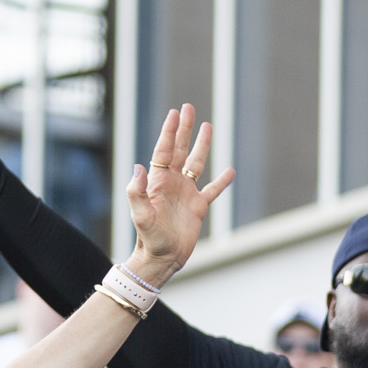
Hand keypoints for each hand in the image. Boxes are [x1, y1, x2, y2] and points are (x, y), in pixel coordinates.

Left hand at [124, 107, 233, 287]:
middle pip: (179, 149)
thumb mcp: (140, 215)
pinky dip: (222, 181)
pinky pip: (213, 190)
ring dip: (202, 145)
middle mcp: (172, 183)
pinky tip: (231, 171)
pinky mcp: (198, 207)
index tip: (174, 113)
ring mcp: (186, 193)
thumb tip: (138, 166)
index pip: (163, 150)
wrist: (162, 259)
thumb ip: (137, 191)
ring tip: (208, 126)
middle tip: (188, 108)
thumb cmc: (148, 238)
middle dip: (184, 129)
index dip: (169, 131)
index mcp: (158, 182)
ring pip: (197, 163)